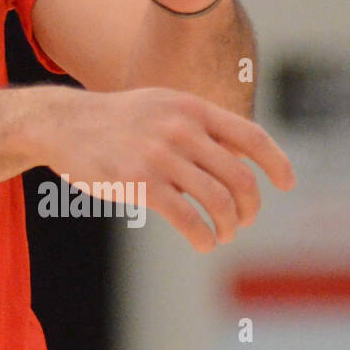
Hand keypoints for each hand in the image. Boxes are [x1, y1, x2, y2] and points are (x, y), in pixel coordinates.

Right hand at [34, 85, 296, 251]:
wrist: (62, 123)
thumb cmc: (116, 120)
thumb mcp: (161, 107)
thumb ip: (199, 125)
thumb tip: (242, 155)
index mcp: (190, 108)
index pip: (251, 136)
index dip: (276, 162)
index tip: (287, 184)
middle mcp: (180, 129)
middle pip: (240, 177)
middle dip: (249, 207)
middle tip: (242, 221)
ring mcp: (160, 155)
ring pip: (218, 201)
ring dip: (228, 226)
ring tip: (223, 234)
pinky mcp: (139, 183)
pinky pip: (188, 218)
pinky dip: (204, 236)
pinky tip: (204, 242)